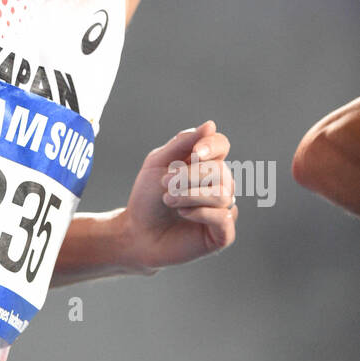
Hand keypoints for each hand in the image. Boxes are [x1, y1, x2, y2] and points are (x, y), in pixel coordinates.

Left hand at [121, 120, 236, 270]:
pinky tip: (183, 213)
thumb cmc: (147, 197)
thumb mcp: (158, 163)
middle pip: (220, 170)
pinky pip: (224, 217)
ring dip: (190, 194)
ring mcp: (223, 210)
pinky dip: (200, 212)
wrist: (136, 232)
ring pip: (223, 194)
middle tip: (164, 184)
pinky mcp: (223, 234)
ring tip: (168, 199)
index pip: (221, 145)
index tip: (194, 154)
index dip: (212, 146)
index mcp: (205, 165)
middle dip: (188, 176)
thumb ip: (183, 142)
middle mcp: (219, 185)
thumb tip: (211, 125)